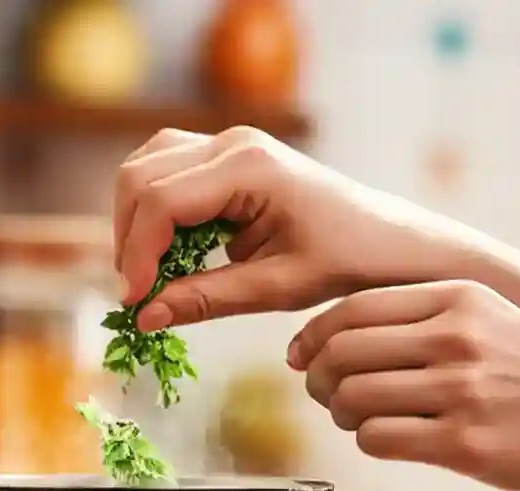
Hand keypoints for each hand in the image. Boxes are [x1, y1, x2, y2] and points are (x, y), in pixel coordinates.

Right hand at [114, 126, 481, 330]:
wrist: (391, 240)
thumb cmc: (346, 261)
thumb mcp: (276, 288)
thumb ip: (205, 299)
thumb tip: (143, 318)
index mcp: (249, 167)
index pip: (162, 202)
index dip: (137, 254)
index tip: (134, 303)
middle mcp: (233, 142)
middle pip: (140, 176)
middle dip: (128, 237)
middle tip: (137, 293)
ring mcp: (228, 142)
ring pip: (145, 167)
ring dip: (134, 220)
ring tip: (147, 272)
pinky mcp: (226, 155)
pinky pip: (166, 170)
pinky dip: (152, 208)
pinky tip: (166, 250)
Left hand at [288, 280, 519, 490]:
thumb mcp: (486, 318)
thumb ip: (416, 319)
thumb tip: (330, 336)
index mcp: (457, 298)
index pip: (352, 308)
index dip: (313, 336)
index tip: (301, 356)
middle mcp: (456, 338)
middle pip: (341, 353)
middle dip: (318, 378)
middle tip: (327, 395)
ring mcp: (460, 390)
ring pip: (351, 396)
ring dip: (341, 414)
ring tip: (359, 419)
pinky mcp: (463, 443)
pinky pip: (376, 438)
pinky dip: (368, 441)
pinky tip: (388, 439)